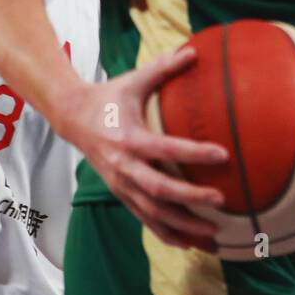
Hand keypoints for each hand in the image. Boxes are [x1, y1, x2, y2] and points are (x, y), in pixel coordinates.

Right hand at [57, 46, 229, 249]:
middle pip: (160, 190)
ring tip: (214, 232)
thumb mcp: (134, 80)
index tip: (223, 154)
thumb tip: (195, 50)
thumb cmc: (109, 97)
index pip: (166, 149)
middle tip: (221, 200)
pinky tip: (190, 243)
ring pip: (154, 213)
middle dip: (191, 198)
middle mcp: (124, 167)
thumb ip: (164, 67)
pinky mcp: (121, 195)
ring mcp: (121, 185)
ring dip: (184, 225)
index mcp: (129, 138)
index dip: (194, 153)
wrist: (71, 118)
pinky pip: (145, 219)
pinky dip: (167, 233)